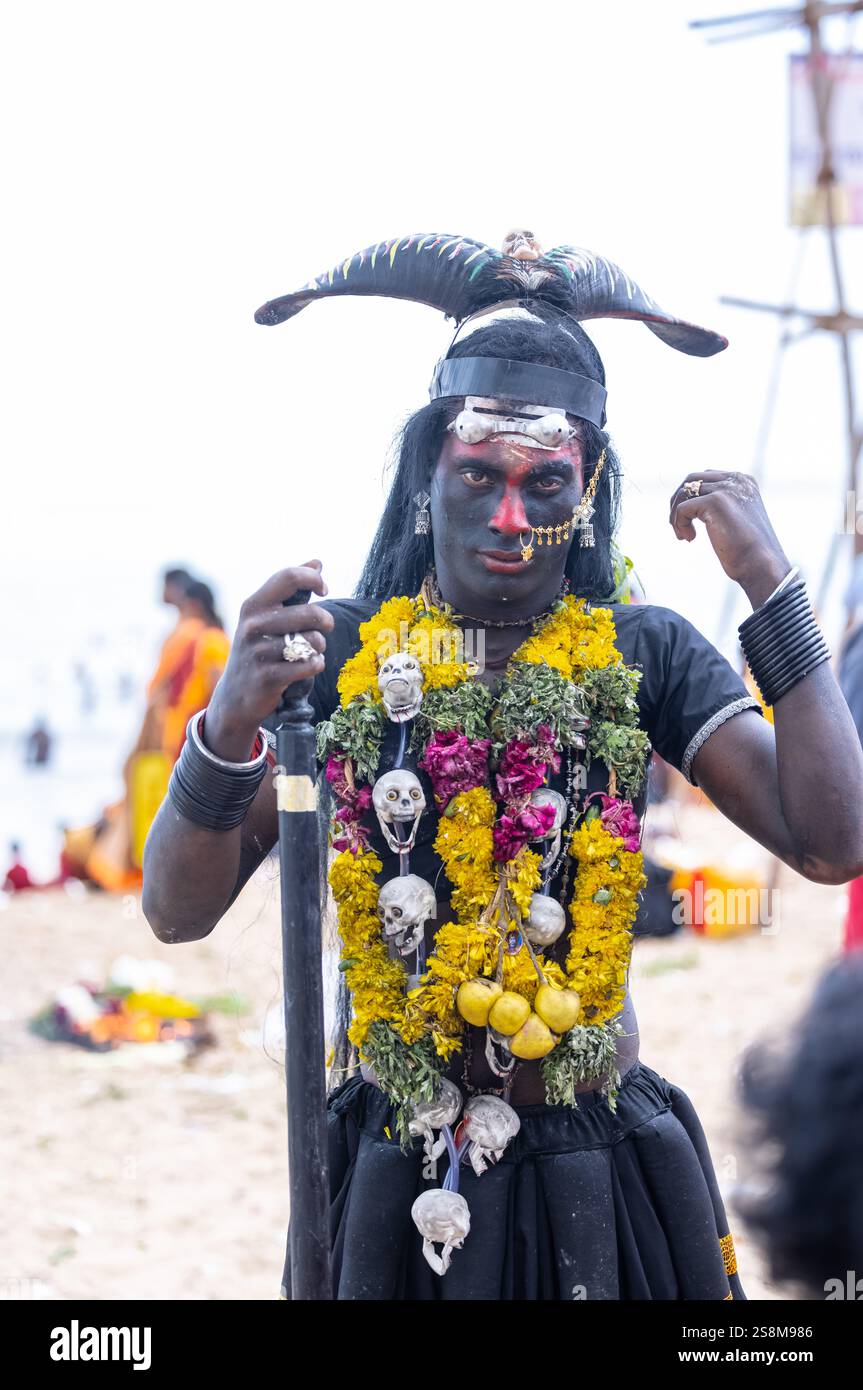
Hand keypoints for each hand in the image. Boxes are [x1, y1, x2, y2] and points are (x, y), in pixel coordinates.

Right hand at [203, 561, 334, 759]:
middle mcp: (252, 626)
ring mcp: (258, 652)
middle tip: (324, 627)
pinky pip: (309, 664)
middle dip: (325, 621)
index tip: (323, 589)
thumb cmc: (259, 648)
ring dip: (319, 647)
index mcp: (253, 605)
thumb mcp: (267, 617)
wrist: (236, 695)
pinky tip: (307, 666)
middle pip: (309, 613)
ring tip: (311, 650)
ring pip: (312, 641)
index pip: (288, 577)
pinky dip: (315, 665)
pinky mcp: (267, 677)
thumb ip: (292, 589)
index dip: (313, 579)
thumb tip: (317, 562)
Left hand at [669, 471, 790, 607]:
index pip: (706, 477)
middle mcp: (736, 480)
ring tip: (684, 535)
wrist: (761, 564)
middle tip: (678, 526)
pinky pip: (682, 508)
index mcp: (744, 481)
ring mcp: (726, 488)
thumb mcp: (735, 519)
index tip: (689, 521)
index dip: (691, 498)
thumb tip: (690, 504)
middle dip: (678, 501)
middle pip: (692, 480)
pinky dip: (679, 523)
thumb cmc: (749, 550)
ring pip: (684, 492)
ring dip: (676, 514)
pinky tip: (689, 538)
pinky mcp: (715, 501)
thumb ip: (721, 505)